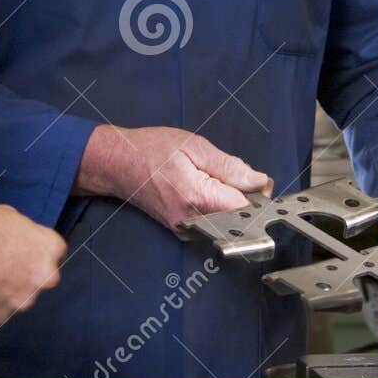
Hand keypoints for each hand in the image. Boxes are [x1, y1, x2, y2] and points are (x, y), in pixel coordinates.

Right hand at [0, 203, 66, 323]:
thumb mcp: (10, 216)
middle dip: (26, 275)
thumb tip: (23, 242)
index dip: (36, 251)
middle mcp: (45, 278)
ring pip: (19, 298)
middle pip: (40, 279)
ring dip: (7, 291)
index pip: (54, 252)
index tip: (22, 250)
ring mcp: (22, 301)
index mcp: (51, 248)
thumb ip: (26, 234)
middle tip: (2, 266)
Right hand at [75, 124, 271, 230]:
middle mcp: (191, 220)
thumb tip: (258, 181)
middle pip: (237, 217)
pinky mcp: (182, 230)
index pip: (245, 208)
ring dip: (230, 201)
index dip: (258, 194)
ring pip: (226, 220)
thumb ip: (229, 166)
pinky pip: (212, 221)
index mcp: (197, 197)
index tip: (259, 181)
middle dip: (246, 196)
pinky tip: (206, 189)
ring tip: (214, 179)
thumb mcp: (195, 146)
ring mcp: (185, 229)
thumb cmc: (151, 150)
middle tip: (237, 174)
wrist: (118, 164)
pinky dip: (217, 207)